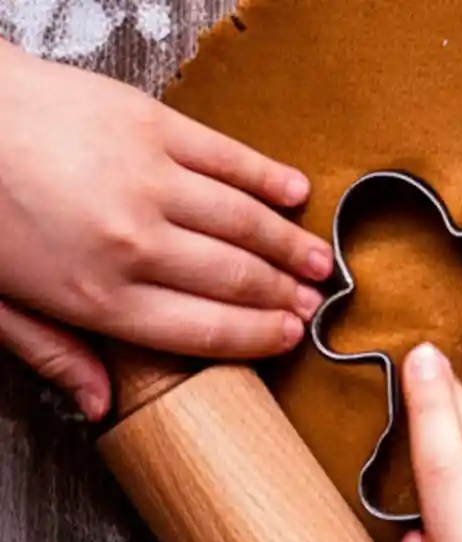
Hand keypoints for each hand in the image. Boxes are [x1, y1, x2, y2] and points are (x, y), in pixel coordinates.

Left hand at [0, 41, 331, 419]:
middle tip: (315, 302)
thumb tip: (100, 405)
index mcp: (97, 296)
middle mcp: (134, 243)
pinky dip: (270, 178)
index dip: (260, 336)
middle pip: (236, 278)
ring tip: (320, 260)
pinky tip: (296, 193)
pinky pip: (229, 158)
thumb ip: (52, 352)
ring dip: (291, 244)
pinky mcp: (153, 126)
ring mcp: (148, 179)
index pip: (206, 329)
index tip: (290, 337)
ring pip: (244, 222)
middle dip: (285, 295)